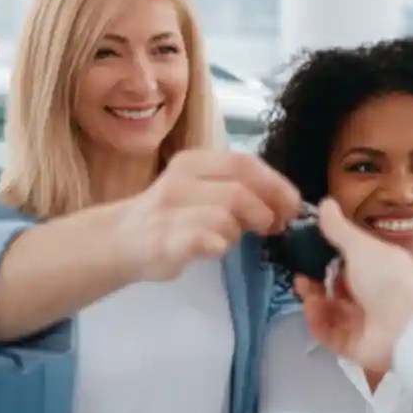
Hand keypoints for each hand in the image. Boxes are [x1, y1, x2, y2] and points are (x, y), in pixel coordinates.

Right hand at [115, 150, 302, 281]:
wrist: (119, 240)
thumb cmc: (170, 216)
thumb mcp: (201, 189)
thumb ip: (236, 189)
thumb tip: (284, 203)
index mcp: (194, 162)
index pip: (245, 163)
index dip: (277, 184)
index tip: (292, 206)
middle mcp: (181, 180)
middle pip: (240, 189)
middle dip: (266, 210)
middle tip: (273, 227)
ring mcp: (169, 210)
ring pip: (225, 216)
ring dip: (240, 231)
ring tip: (233, 239)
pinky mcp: (163, 241)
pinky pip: (204, 240)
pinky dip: (218, 245)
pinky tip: (215, 249)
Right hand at [295, 198, 412, 372]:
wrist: (405, 328)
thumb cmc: (386, 280)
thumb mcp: (362, 247)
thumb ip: (339, 229)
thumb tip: (325, 202)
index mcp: (379, 269)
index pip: (349, 261)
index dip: (328, 255)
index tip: (308, 246)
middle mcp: (371, 295)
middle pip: (335, 287)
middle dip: (315, 278)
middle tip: (301, 270)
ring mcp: (361, 322)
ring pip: (328, 309)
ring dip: (312, 297)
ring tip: (304, 287)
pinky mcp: (351, 345)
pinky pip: (327, 332)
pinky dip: (316, 320)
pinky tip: (311, 307)